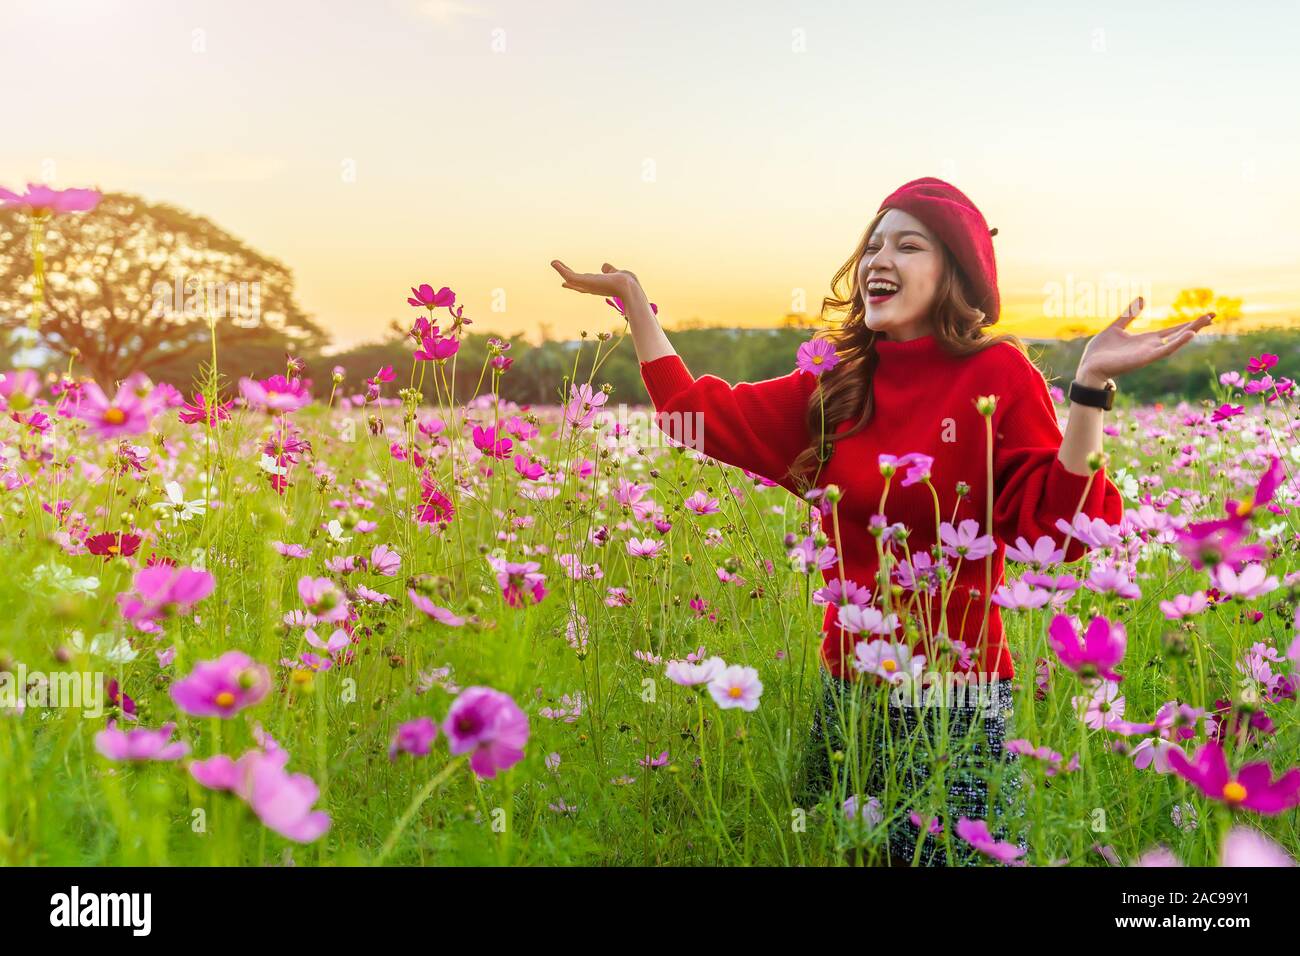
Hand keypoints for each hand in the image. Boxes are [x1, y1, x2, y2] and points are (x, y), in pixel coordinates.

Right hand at [550, 260, 639, 300]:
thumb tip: (604, 266)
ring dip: (561, 269)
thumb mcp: (616, 273)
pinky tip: (555, 263)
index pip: (583, 285)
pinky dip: (561, 269)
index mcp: (598, 286)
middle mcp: (591, 288)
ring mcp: (587, 285)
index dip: (574, 283)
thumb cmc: (627, 284)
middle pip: (574, 282)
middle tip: (556, 267)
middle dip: (565, 275)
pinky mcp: (584, 281)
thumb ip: (610, 270)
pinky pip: (569, 275)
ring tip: (553, 262)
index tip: (565, 282)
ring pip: (570, 278)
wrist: (628, 287)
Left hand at [1076, 296, 1213, 385]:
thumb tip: (1142, 298)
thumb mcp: (1116, 327)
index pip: (1172, 330)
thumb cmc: (1100, 352)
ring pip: (1175, 342)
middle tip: (1213, 315)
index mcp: (1146, 340)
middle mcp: (1151, 346)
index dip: (1188, 322)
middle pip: (1178, 334)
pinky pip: (1164, 351)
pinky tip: (1189, 335)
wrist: (1089, 367)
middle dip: (1196, 325)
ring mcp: (1148, 353)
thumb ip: (1129, 315)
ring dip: (1190, 332)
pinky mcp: (1143, 359)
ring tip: (1205, 321)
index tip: (1206, 315)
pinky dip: (1177, 343)